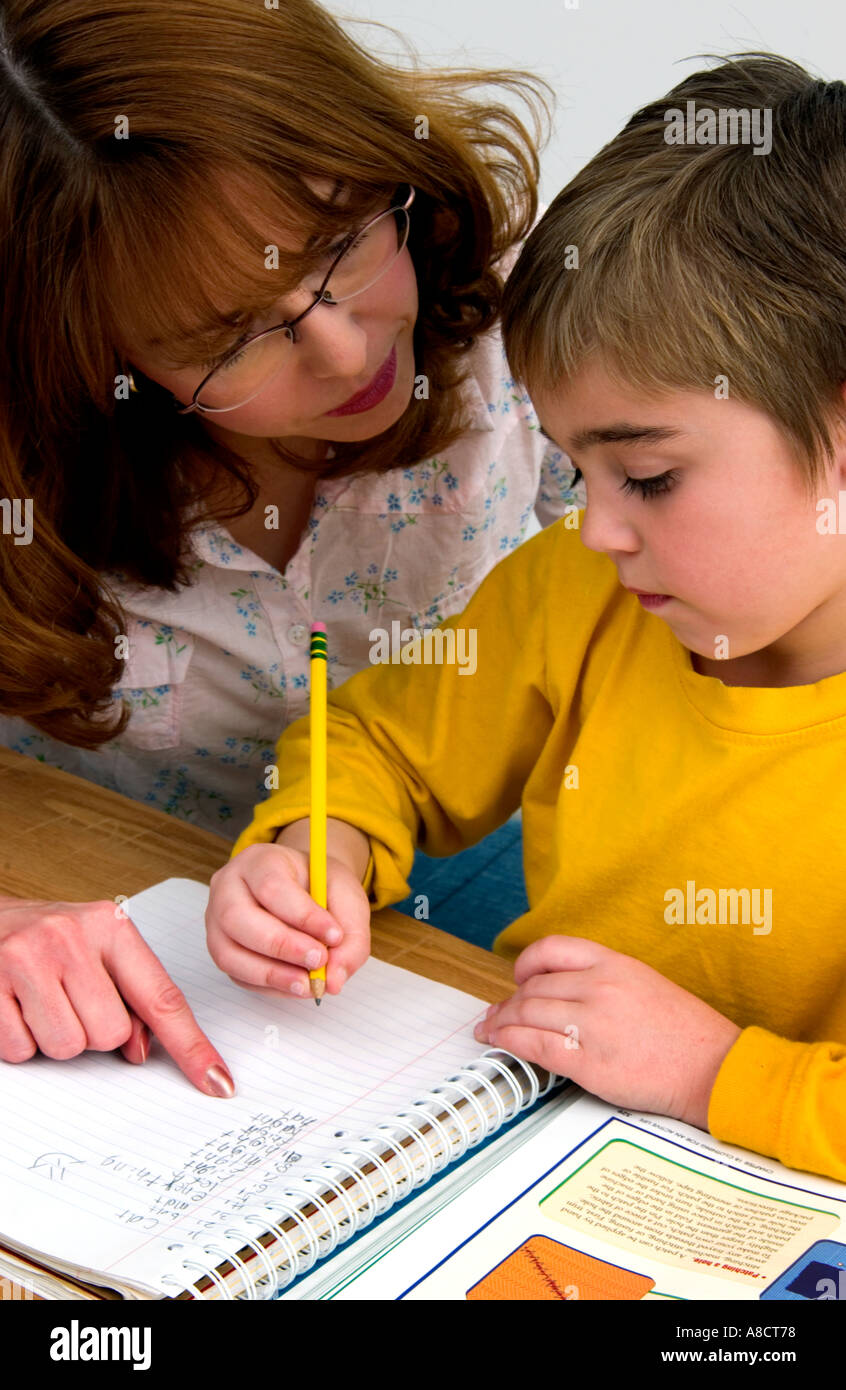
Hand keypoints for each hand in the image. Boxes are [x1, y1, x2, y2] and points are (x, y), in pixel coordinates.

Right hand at [0, 897, 234, 1096]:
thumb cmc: (48, 939)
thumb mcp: (97, 951)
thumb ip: (130, 996)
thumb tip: (142, 1053)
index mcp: (111, 927)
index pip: (162, 998)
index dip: (191, 1047)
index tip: (217, 1081)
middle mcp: (72, 937)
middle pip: (112, 1034)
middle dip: (94, 1032)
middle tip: (72, 1002)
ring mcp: (28, 958)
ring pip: (69, 1047)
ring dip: (57, 1039)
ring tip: (43, 1002)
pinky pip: (23, 1050)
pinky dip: (21, 1042)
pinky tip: (15, 1006)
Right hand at [206, 842, 369, 997]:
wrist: (305, 889)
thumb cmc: (321, 888)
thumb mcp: (347, 898)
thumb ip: (350, 937)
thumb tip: (334, 980)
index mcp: (260, 860)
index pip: (271, 886)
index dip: (302, 915)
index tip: (334, 935)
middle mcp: (228, 887)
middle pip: (238, 918)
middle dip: (282, 946)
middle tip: (319, 961)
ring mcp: (217, 920)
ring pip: (229, 952)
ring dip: (272, 974)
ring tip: (309, 983)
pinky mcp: (221, 949)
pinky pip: (236, 975)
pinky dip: (268, 986)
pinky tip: (296, 985)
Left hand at [473, 936, 741, 1129]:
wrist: (714, 1069)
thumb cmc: (686, 1033)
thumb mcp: (645, 984)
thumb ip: (605, 981)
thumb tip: (563, 991)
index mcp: (615, 964)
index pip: (552, 950)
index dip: (526, 964)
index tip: (517, 978)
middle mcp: (600, 987)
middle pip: (534, 987)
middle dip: (508, 1002)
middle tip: (498, 1014)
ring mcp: (593, 1024)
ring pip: (528, 1014)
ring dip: (501, 1022)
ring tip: (491, 1031)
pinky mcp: (589, 1062)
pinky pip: (535, 1045)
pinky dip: (510, 1042)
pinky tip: (502, 1044)